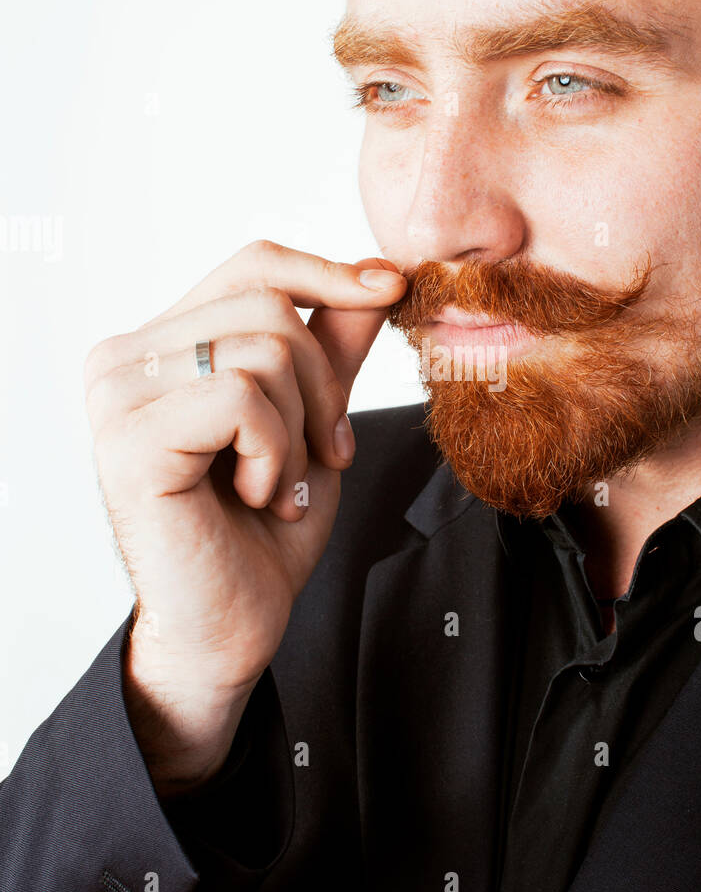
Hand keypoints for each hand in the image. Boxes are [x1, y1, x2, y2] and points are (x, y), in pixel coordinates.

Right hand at [84, 240, 405, 790]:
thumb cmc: (262, 531)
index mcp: (162, 345)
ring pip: (263, 350)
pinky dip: (276, 453)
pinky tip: (256, 496)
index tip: (392, 288)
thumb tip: (379, 275)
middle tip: (326, 453)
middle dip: (325, 384)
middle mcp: (125, 359)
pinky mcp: (129, 438)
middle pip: (267, 304)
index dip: (328, 274)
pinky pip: (242, 399)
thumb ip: (332, 349)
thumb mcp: (312, 420)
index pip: (251, 266)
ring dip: (299, 430)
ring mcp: (117, 396)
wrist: (232, 625)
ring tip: (281, 485)